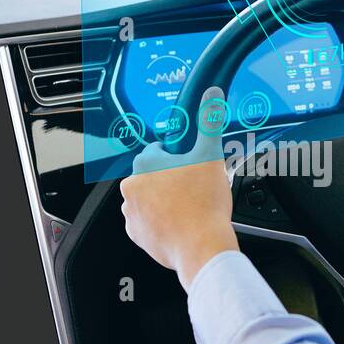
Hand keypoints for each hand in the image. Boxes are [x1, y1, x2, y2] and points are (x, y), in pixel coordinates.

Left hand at [119, 87, 238, 290]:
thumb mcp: (211, 156)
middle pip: (153, 176)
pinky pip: (148, 222)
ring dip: (164, 200)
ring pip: (150, 199)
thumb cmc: (204, 204)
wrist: (201, 246)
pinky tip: (180, 223)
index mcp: (145, 165)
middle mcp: (132, 188)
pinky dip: (161, 221)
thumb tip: (211, 97)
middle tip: (193, 188)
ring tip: (189, 207)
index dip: (177, 157)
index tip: (190, 167)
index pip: (158, 151)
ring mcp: (132, 213)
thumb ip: (209, 123)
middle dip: (170, 180)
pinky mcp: (137, 235)